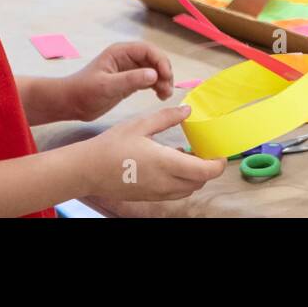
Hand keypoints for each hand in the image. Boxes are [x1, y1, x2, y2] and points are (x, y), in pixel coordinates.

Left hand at [61, 42, 174, 121]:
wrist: (71, 103)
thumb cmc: (84, 91)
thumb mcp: (107, 86)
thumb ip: (130, 80)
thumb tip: (155, 75)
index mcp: (120, 52)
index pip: (148, 50)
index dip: (160, 61)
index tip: (166, 76)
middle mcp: (127, 58)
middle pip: (154, 59)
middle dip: (164, 72)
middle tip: (167, 89)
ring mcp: (129, 70)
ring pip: (154, 70)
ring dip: (163, 80)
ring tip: (165, 95)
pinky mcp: (130, 82)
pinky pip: (149, 80)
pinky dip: (157, 86)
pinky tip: (160, 96)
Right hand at [79, 105, 226, 201]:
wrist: (87, 170)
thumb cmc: (112, 145)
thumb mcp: (140, 124)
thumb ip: (167, 118)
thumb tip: (188, 110)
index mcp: (166, 163)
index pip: (204, 172)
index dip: (217, 165)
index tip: (220, 154)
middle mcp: (165, 182)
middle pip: (199, 182)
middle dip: (207, 169)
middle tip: (203, 151)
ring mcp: (156, 193)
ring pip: (187, 189)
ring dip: (194, 176)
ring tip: (187, 156)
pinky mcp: (148, 197)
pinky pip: (173, 193)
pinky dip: (180, 181)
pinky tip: (170, 163)